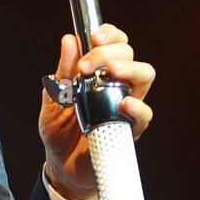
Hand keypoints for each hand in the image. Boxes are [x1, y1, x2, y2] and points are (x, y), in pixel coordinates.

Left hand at [40, 24, 155, 199]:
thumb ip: (62, 72)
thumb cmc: (59, 131)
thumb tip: (69, 40)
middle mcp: (116, 85)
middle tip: (86, 66)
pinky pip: (144, 115)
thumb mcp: (54, 98)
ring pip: (145, 76)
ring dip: (130, 68)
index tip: (94, 37)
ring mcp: (125, 106)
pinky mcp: (129, 130)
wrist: (60, 165)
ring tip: (112, 71)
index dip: (110, 34)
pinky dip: (137, 107)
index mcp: (99, 73)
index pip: (115, 43)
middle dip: (109, 52)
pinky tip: (122, 104)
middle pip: (129, 54)